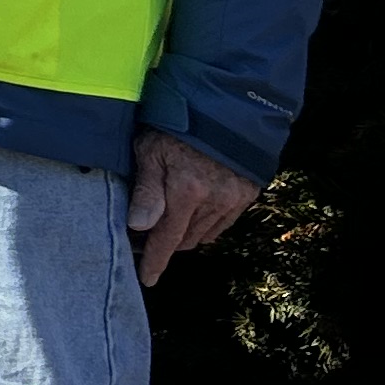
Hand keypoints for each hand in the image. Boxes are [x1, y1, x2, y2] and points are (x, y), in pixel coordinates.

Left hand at [127, 130, 259, 286]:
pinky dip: (204, 226)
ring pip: (203, 234)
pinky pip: (221, 224)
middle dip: (164, 244)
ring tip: (165, 223)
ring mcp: (233, 200)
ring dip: (184, 235)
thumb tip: (138, 226)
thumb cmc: (178, 125)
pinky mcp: (246, 195)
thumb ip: (147, 190)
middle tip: (143, 238)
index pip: (166, 239)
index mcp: (186, 191)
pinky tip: (191, 214)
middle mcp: (213, 201)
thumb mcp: (150, 150)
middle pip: (184, 240)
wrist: (227, 106)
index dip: (155, 261)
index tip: (146, 279)